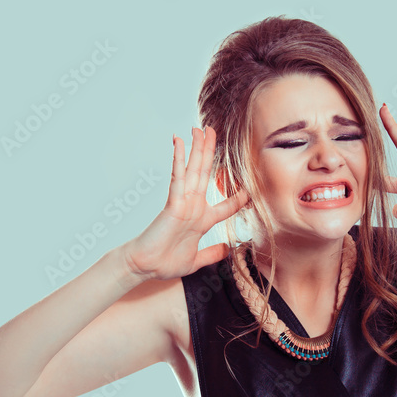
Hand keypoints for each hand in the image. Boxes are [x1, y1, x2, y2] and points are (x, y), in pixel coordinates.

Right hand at [121, 126, 248, 280]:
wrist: (145, 267)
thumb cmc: (165, 263)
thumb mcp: (197, 260)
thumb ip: (213, 253)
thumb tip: (229, 249)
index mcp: (202, 220)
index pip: (226, 205)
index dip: (240, 197)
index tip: (251, 188)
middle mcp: (194, 207)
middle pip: (206, 174)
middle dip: (211, 153)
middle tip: (214, 133)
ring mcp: (183, 203)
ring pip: (194, 170)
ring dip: (198, 149)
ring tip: (201, 129)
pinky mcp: (172, 204)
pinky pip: (177, 178)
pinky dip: (179, 160)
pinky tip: (180, 142)